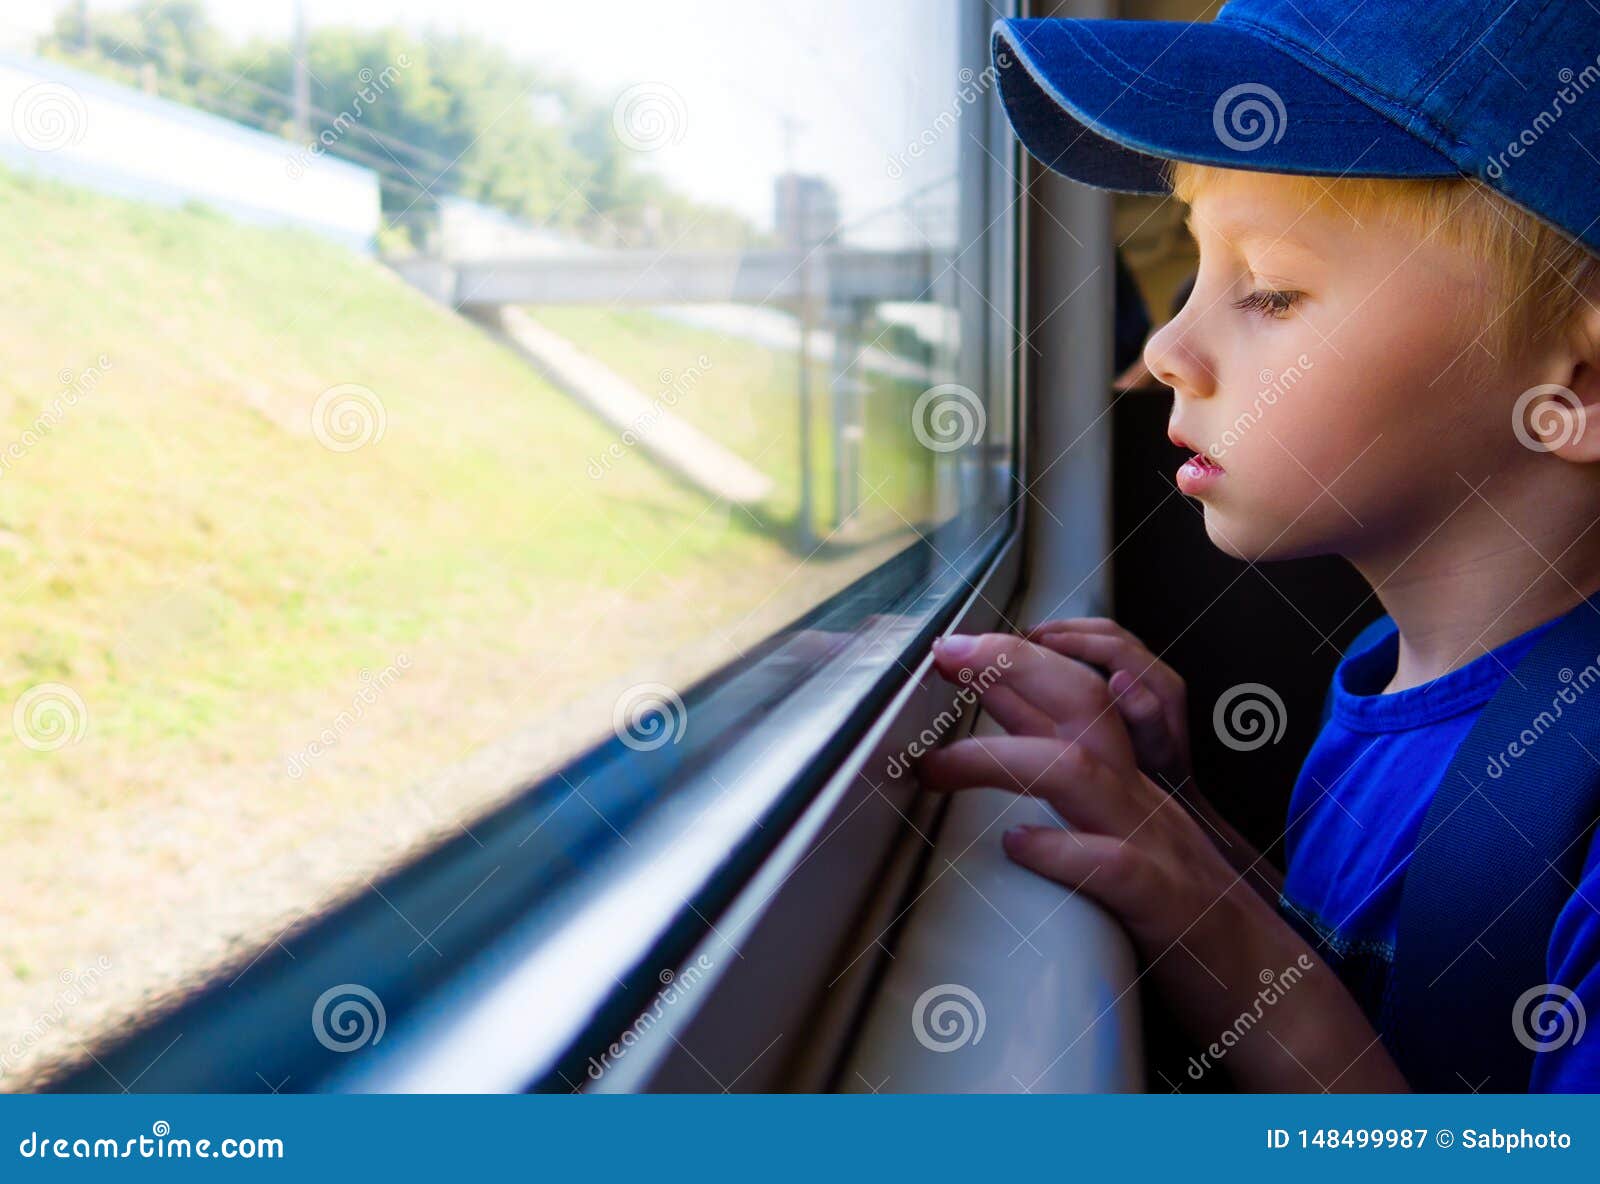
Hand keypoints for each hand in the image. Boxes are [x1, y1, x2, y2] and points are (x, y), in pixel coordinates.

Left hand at [921, 631, 1400, 1089]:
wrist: (1274, 986)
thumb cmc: (1186, 918)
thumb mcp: (1125, 842)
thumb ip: (1076, 799)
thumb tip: (1004, 763)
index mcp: (1133, 784)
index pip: (1074, 698)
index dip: (1013, 664)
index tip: (954, 647)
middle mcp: (1144, 799)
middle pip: (1082, 702)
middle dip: (1011, 666)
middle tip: (946, 653)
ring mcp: (1157, 846)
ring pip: (1082, 771)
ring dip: (1002, 757)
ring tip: (938, 765)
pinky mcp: (1165, 905)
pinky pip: (1114, 866)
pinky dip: (1063, 851)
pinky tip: (1019, 846)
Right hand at [1024, 617, 1191, 791]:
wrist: (1175, 792)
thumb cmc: (1164, 780)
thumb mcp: (1157, 754)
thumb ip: (1145, 717)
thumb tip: (1120, 679)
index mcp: (1162, 686)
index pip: (1114, 647)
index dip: (1076, 640)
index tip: (1040, 644)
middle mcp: (1154, 673)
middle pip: (1106, 632)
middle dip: (1064, 629)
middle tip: (1025, 637)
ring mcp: (1141, 675)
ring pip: (1100, 637)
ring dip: (1065, 634)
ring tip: (1029, 642)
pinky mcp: (1128, 682)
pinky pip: (1096, 653)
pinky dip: (1069, 648)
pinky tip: (1044, 658)